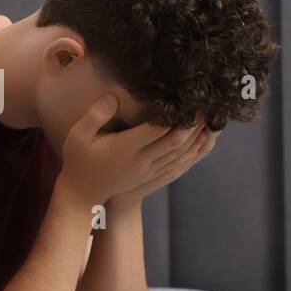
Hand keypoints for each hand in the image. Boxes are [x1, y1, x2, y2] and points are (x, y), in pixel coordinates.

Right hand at [54, 96, 210, 207]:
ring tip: (211, 118)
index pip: (156, 129)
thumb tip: (114, 97)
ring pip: (181, 154)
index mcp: (124, 149)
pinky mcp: (152, 177)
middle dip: (193, 122)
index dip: (174, 114)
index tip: (186, 97)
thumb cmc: (79, 159)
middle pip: (175, 141)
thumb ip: (96, 115)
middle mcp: (140, 161)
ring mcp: (148, 171)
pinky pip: (179, 165)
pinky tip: (203, 141)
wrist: (82, 193)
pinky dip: (194, 153)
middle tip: (206, 103)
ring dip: (198, 137)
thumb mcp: (79, 135)